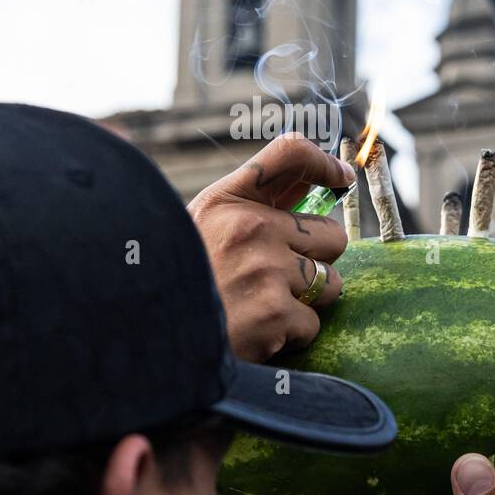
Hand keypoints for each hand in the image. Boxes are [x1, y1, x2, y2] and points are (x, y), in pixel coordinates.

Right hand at [188, 133, 353, 361]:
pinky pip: (312, 324)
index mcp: (227, 201)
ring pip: (331, 282)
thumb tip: (317, 181)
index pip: (290, 154)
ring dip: (306, 302)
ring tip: (262, 307)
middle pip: (331, 233)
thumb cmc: (186, 282)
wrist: (152, 340)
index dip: (325, 163)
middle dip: (315, 260)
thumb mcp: (206, 229)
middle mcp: (249, 227)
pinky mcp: (274, 314)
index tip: (341, 177)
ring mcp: (264, 270)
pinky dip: (290, 336)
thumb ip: (258, 205)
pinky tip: (256, 333)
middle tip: (275, 279)